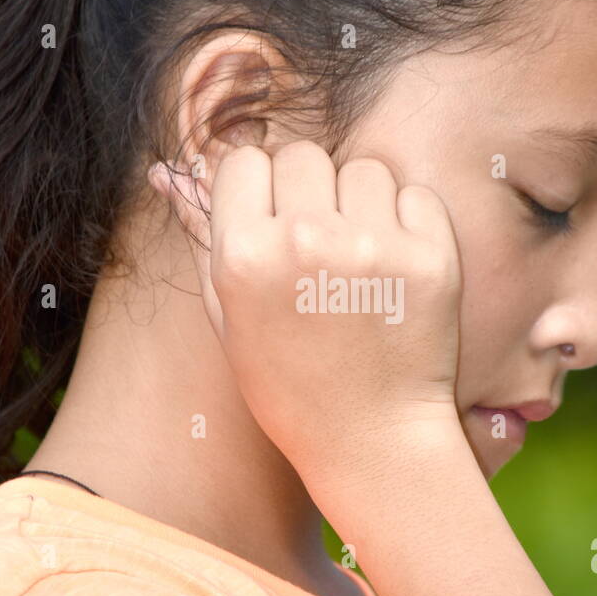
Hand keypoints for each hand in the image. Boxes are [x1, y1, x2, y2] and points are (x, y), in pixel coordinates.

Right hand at [149, 139, 462, 491]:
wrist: (372, 440)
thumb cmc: (290, 383)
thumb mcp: (228, 316)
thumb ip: (203, 236)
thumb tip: (165, 170)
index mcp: (244, 255)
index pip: (245, 160)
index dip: (257, 189)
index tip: (271, 222)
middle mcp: (306, 241)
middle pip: (303, 155)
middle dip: (308, 189)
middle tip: (318, 244)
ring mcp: (373, 247)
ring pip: (363, 170)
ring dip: (361, 202)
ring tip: (360, 259)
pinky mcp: (430, 256)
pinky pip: (415, 196)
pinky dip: (409, 222)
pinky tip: (396, 268)